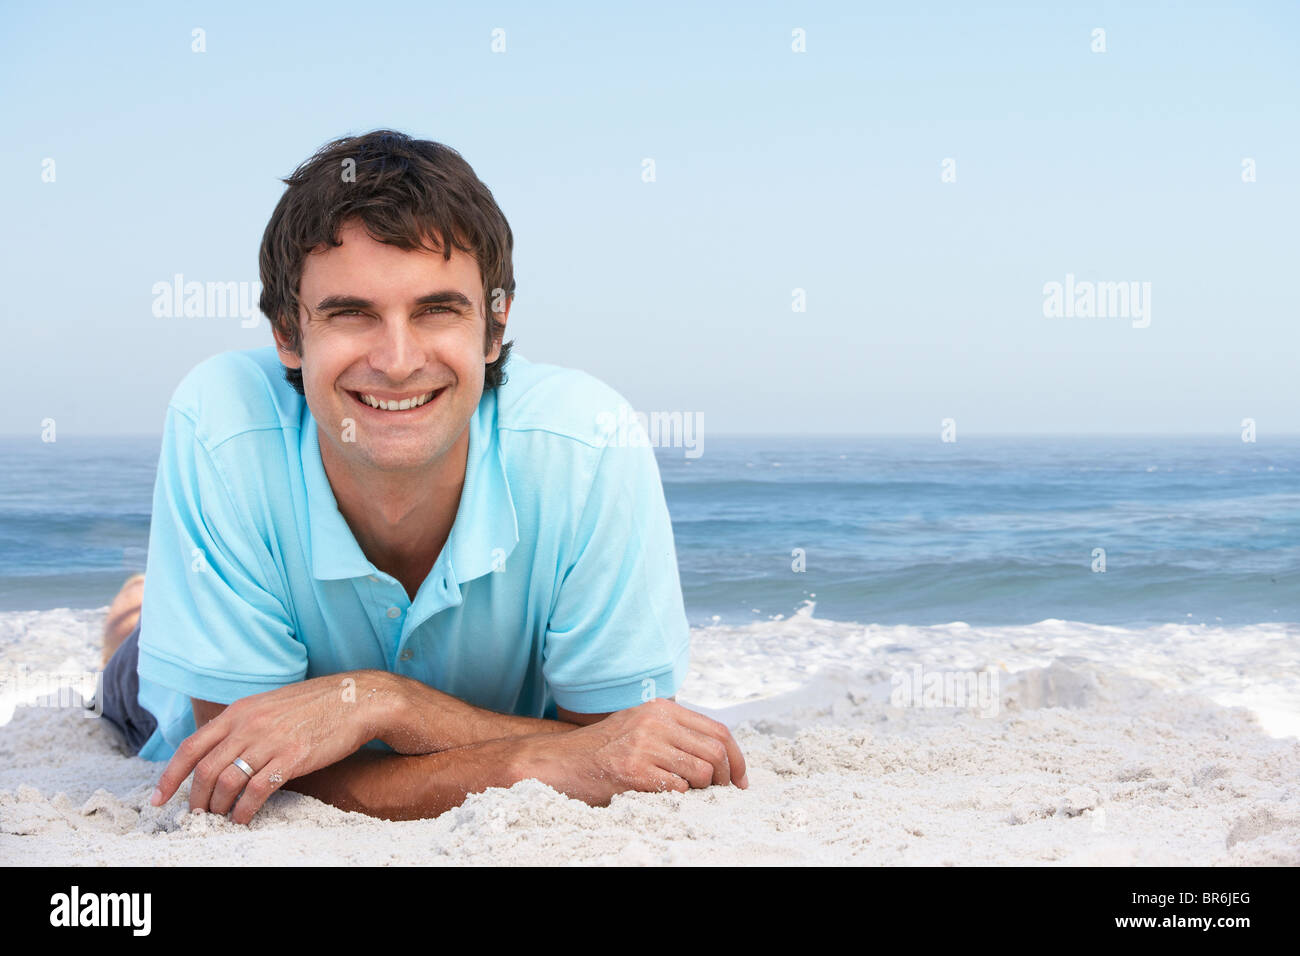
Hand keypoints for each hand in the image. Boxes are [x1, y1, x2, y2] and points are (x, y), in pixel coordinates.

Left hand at [149, 670, 392, 824]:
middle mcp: (249, 724)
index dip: (170, 776)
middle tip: (198, 815)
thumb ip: (242, 725)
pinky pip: (257, 791)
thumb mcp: (269, 705)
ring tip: (222, 818)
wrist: (356, 699)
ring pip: (227, 783)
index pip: (191, 746)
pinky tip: (245, 818)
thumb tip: (219, 753)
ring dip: (219, 808)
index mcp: (240, 711)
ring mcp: (270, 740)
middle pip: (205, 770)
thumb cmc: (314, 704)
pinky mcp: (292, 758)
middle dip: (196, 799)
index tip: (159, 798)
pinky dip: (245, 811)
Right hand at [517, 698, 748, 805]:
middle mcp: (655, 722)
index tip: (740, 780)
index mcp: (662, 709)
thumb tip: (722, 756)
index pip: (718, 731)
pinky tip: (665, 796)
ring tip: (689, 794)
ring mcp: (644, 745)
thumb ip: (675, 732)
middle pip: (716, 751)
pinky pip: (679, 788)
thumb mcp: (641, 726)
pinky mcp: (634, 770)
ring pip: (702, 772)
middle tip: (722, 793)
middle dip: (726, 778)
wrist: (562, 762)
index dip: (738, 758)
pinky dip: (681, 797)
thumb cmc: (605, 750)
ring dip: (703, 790)